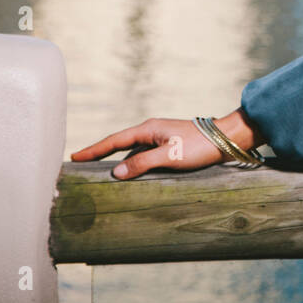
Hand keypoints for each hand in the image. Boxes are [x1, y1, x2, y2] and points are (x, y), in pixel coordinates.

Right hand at [70, 109, 262, 179]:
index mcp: (149, 129)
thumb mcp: (170, 156)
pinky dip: (133, 163)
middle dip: (100, 153)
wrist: (227, 139)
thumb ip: (142, 163)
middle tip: (80, 162)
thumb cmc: (200, 146)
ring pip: (133, 150)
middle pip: (120, 143)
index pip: (114, 140)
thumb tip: (116, 172)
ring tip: (100, 171)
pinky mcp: (170, 146)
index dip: (94, 149)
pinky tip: (131, 173)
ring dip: (117, 159)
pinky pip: (144, 154)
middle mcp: (152, 131)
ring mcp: (161, 138)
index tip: (75, 156)